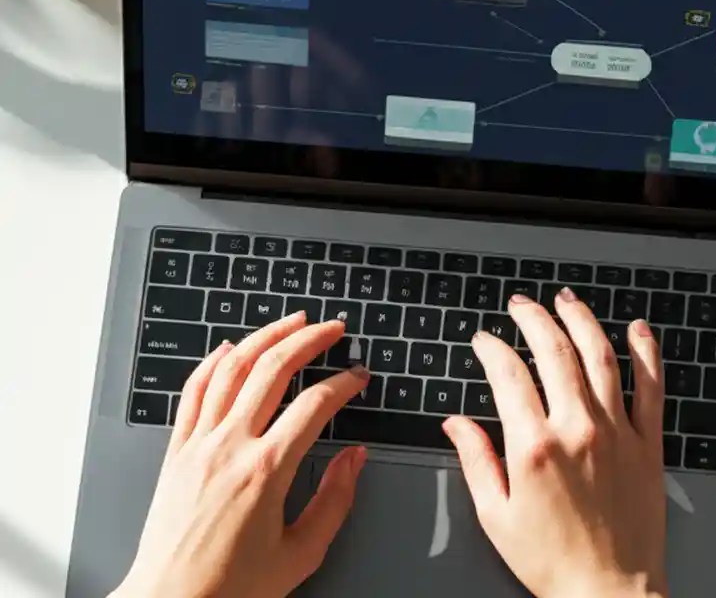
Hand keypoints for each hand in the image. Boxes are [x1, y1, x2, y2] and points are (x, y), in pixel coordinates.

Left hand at [113, 313, 370, 597]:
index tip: (359, 377)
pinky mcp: (176, 452)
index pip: (315, 405)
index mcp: (266, 471)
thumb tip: (354, 459)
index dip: (344, 383)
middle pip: (273, 370)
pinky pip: (193, 391)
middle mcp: (230, 448)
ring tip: (291, 322)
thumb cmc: (232, 588)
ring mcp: (198, 445)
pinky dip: (213, 361)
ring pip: (231, 369)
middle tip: (333, 329)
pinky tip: (231, 348)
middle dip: (309, 340)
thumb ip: (335, 500)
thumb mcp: (301, 552)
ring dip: (265, 337)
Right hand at [444, 289, 667, 597]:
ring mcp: (617, 433)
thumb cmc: (553, 563)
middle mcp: (578, 431)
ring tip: (567, 301)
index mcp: (534, 448)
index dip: (492, 348)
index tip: (485, 341)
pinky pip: (651, 387)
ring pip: (601, 357)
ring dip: (582, 321)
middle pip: (554, 352)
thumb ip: (476, 461)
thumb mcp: (496, 516)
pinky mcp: (648, 444)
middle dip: (534, 319)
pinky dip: (646, 353)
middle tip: (522, 305)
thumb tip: (456, 424)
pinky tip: (638, 330)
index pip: (508, 374)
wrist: (609, 593)